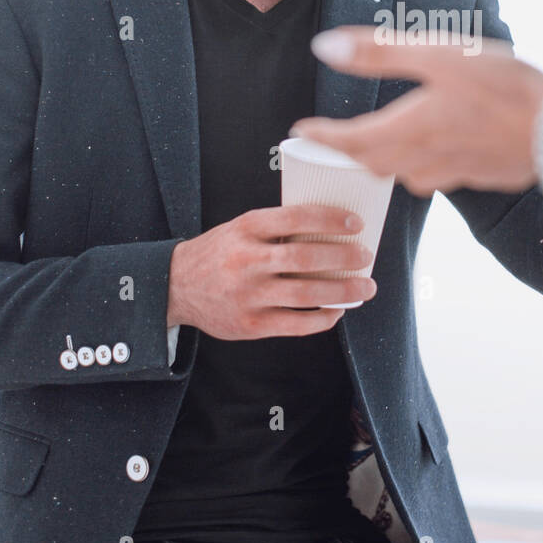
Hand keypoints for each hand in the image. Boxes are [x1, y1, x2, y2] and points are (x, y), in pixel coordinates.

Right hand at [167, 205, 377, 338]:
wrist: (175, 286)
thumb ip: (276, 228)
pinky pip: (296, 324)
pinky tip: (337, 311)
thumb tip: (331, 228)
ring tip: (365, 288)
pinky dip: (322, 319)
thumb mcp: (240, 228)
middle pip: (304, 258)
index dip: (331, 220)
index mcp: (246, 228)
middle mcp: (247, 261)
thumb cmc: (220, 252)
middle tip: (366, 256)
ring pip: (305, 295)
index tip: (356, 224)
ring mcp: (248, 295)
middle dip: (343, 258)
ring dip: (343, 292)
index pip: (296, 217)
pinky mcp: (250, 325)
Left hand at [289, 32, 542, 195]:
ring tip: (374, 146)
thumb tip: (324, 48)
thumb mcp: (438, 56)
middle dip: (347, 151)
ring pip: (401, 173)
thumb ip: (379, 54)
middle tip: (330, 140)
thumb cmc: (502, 88)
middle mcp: (421, 159)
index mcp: (405, 129)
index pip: (347, 139)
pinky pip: (434, 176)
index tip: (301, 130)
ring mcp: (450, 172)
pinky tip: (430, 151)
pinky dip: (418, 164)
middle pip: (371, 161)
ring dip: (381, 161)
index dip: (322, 135)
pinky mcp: (477, 175)